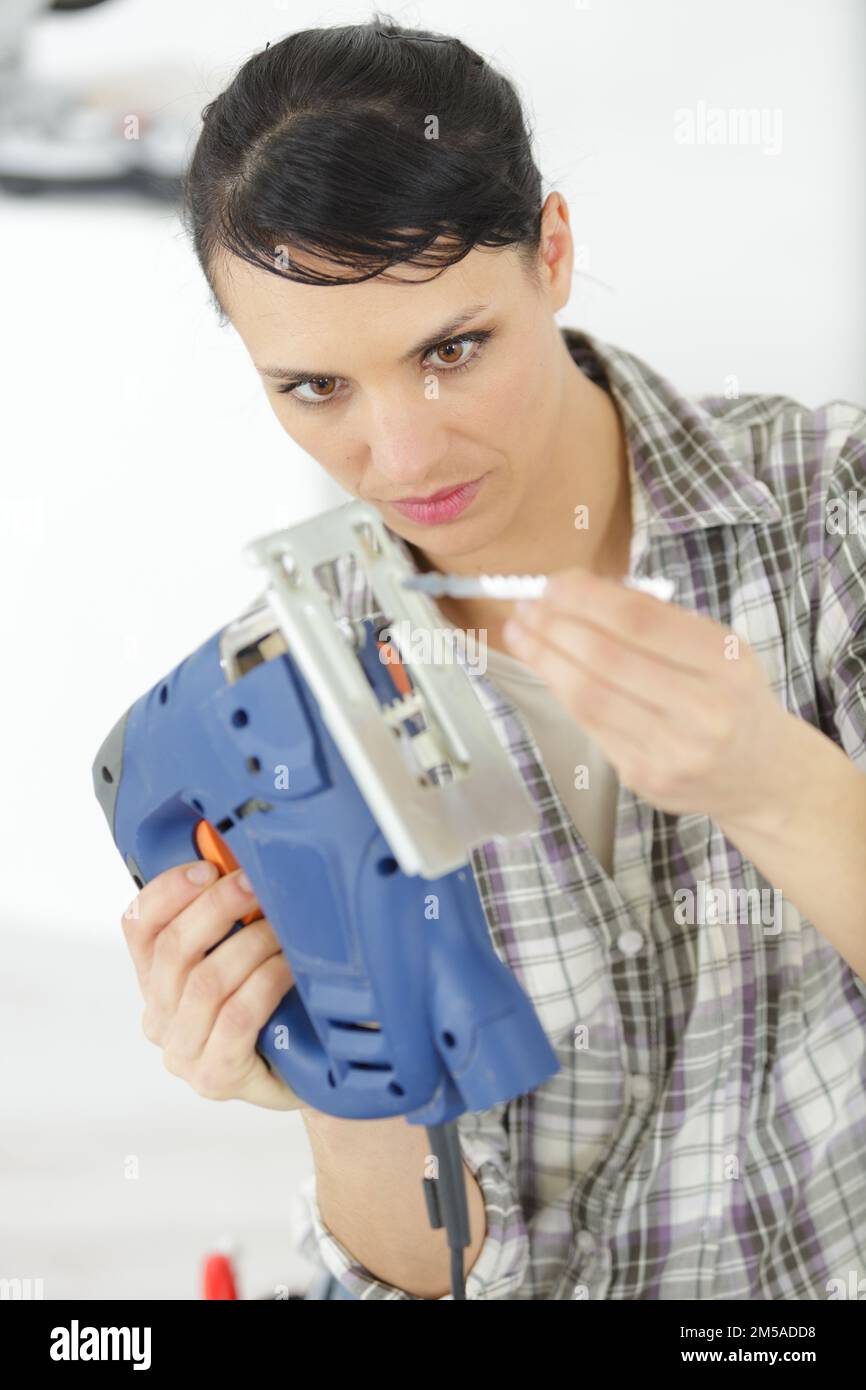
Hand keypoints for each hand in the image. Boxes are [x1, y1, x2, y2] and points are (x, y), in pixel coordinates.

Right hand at [121, 861, 304, 1111]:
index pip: (139, 927)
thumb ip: (231, 918)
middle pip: (174, 950)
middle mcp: (160, 1017)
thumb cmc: (276, 1007)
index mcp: (156, 980)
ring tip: (284, 927)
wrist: (310, 1075)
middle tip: (256, 885)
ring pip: (206, 982)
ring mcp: (184, 1053)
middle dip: (218, 907)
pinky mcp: (215, 1077)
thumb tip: (241, 860)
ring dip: (250, 944)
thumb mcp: (244, 956)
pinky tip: (289, 966)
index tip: (206, 866)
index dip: (167, 891)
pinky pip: (236, 1017)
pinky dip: (266, 982)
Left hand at [501, 567, 792, 826]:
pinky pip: (591, 726)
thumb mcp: (718, 647)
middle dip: (554, 627)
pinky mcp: (646, 777)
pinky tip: (546, 669)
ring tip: (520, 633)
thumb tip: (577, 593)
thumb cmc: (731, 697)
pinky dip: (562, 691)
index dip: (585, 599)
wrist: (764, 775)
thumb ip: (657, 621)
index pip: (639, 620)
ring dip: (544, 659)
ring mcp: (674, 749)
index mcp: (726, 661)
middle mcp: (705, 708)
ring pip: (589, 697)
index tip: (551, 583)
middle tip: (525, 606)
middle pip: (606, 658)